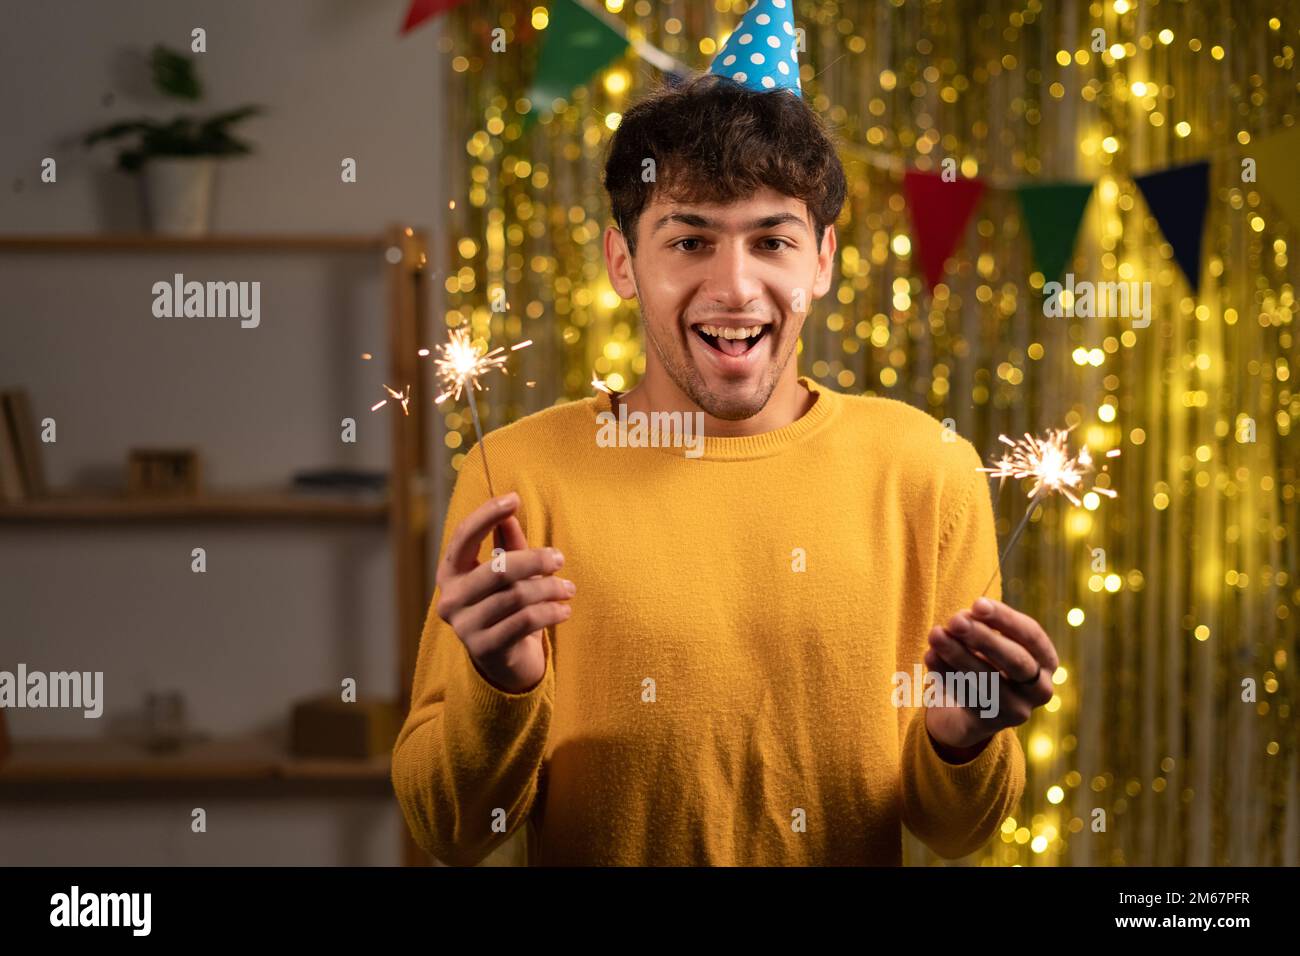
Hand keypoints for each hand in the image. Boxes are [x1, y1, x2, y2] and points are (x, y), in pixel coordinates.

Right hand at [435, 492, 574, 693]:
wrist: (505, 662)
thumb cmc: (506, 607)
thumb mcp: (507, 573)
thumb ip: (507, 545)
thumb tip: (509, 513)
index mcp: (450, 573)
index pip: (463, 537)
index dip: (486, 515)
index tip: (513, 498)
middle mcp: (450, 599)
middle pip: (498, 570)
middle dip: (535, 560)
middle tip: (559, 558)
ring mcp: (465, 626)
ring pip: (517, 596)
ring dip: (550, 588)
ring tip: (568, 588)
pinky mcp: (485, 648)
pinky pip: (526, 621)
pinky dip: (551, 612)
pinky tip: (565, 609)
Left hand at [922, 597, 1057, 758]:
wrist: (973, 711)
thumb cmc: (986, 661)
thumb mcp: (991, 642)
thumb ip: (983, 627)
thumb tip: (963, 617)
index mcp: (1047, 660)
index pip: (1031, 635)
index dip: (1005, 618)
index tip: (977, 603)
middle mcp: (1041, 688)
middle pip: (1015, 661)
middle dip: (983, 638)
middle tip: (954, 620)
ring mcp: (1019, 710)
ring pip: (988, 681)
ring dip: (958, 655)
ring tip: (935, 634)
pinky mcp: (992, 723)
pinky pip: (968, 697)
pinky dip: (946, 674)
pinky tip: (930, 656)